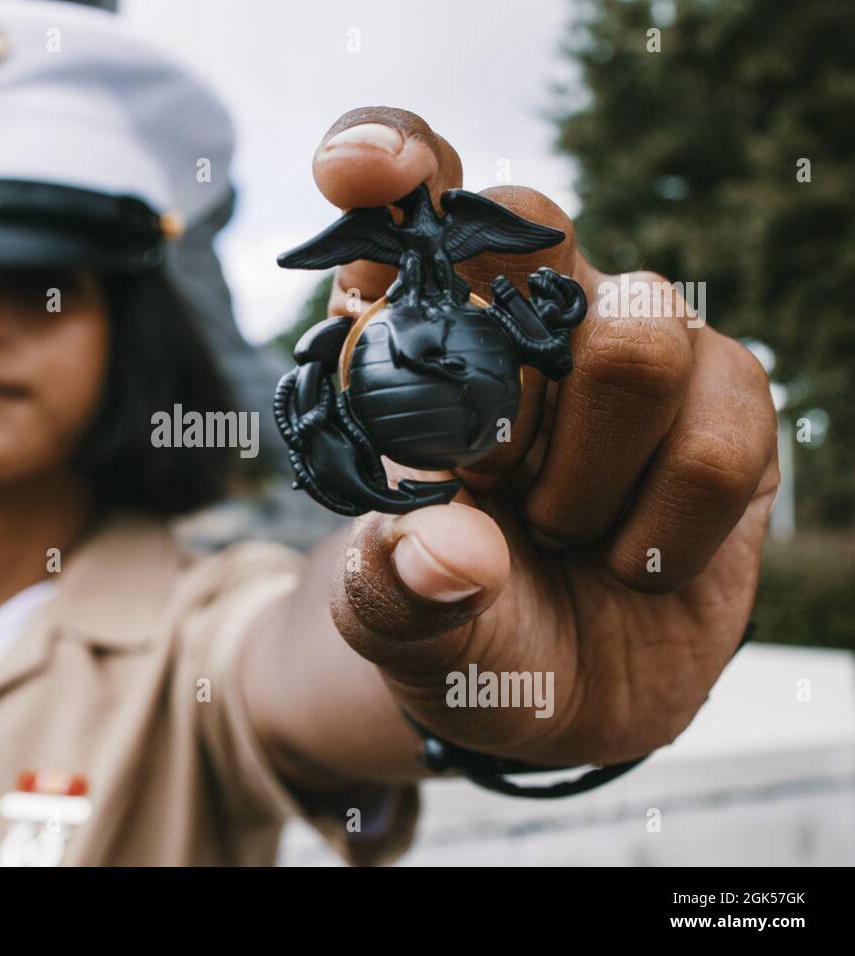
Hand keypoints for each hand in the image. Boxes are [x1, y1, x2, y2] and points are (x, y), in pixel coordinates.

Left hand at [316, 108, 778, 765]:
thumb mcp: (400, 630)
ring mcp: (632, 349)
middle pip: (530, 221)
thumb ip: (396, 597)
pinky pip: (719, 431)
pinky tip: (633, 558)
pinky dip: (663, 526)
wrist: (566, 696)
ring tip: (560, 531)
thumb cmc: (462, 630)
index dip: (386, 158)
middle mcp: (524, 319)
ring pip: (635, 337)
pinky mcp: (727, 403)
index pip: (404, 212)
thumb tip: (449, 551)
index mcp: (417, 342)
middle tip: (484, 476)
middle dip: (503, 376)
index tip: (359, 174)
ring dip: (586, 473)